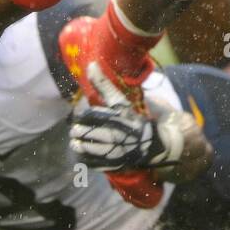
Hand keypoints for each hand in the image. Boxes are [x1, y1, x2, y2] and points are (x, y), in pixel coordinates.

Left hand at [69, 63, 187, 170]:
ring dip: (78, 143)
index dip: (80, 114)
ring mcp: (114, 152)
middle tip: (77, 128)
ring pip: (85, 147)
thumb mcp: (120, 101)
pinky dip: (83, 156)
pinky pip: (89, 162)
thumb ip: (104, 85)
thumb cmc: (133, 118)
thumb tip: (90, 65)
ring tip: (77, 141)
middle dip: (78, 130)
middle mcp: (115, 135)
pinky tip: (83, 151)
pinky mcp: (112, 164)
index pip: (87, 115)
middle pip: (84, 131)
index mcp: (116, 117)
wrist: (152, 143)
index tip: (81, 114)